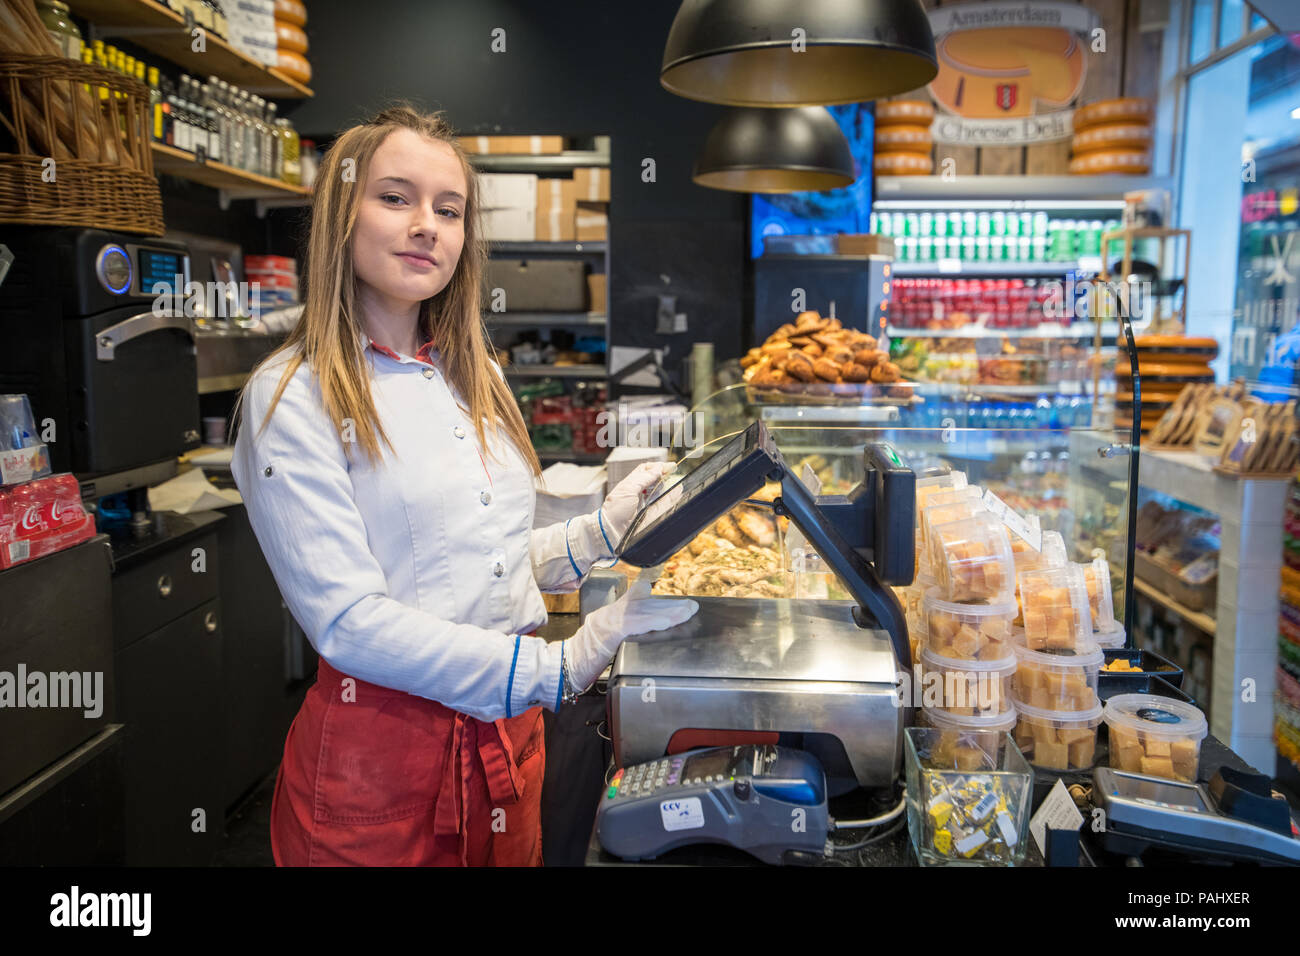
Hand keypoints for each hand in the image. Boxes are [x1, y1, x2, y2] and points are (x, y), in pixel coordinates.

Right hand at [563, 576, 697, 691]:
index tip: (677, 602)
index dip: (658, 601)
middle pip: (644, 606)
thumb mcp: (602, 644)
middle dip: (669, 606)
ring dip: (667, 613)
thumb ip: (621, 635)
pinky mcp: (609, 632)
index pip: (636, 602)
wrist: (562, 668)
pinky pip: (635, 625)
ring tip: (686, 613)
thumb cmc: (581, 661)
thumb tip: (640, 632)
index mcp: (607, 616)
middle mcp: (608, 614)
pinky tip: (667, 622)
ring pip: (643, 613)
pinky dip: (652, 622)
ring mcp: (607, 621)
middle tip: (691, 607)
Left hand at [599, 460, 676, 542]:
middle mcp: (638, 494)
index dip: (656, 467)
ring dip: (669, 485)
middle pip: (654, 480)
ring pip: (661, 492)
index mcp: (630, 484)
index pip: (645, 470)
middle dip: (664, 475)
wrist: (613, 532)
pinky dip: (672, 497)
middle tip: (673, 471)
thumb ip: (644, 478)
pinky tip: (677, 490)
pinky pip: (664, 504)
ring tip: (676, 479)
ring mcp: (646, 505)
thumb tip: (658, 469)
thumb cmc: (614, 512)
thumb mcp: (628, 489)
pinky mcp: (652, 516)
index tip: (668, 466)